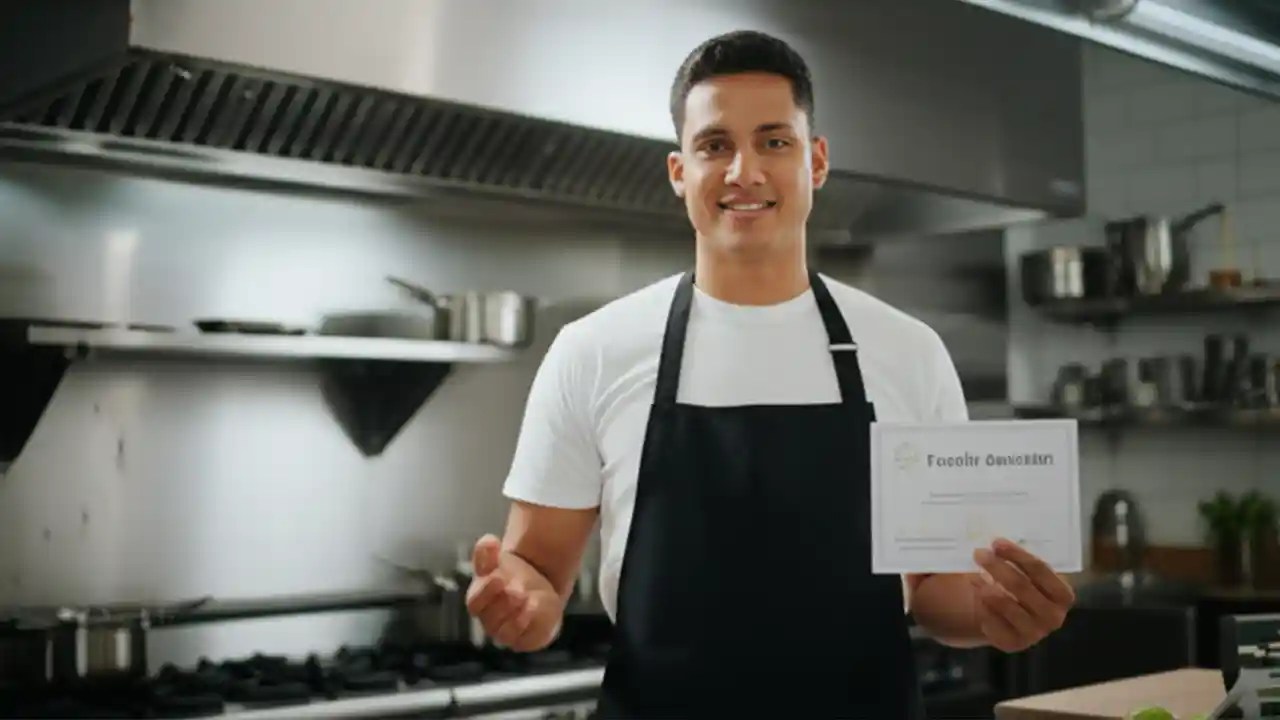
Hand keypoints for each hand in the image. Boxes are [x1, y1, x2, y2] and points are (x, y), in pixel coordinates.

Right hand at [465, 534, 562, 651]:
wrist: (537, 587)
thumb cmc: (510, 574)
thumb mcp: (498, 559)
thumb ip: (487, 552)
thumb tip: (488, 541)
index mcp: (479, 601)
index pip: (475, 602)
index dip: (486, 591)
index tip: (499, 577)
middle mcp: (490, 621)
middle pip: (492, 618)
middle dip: (504, 602)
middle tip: (517, 588)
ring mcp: (508, 633)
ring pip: (507, 632)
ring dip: (516, 615)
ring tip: (526, 597)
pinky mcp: (527, 639)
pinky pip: (527, 639)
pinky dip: (531, 624)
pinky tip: (536, 606)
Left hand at [970, 537, 1075, 652]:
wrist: (1014, 619)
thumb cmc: (1024, 588)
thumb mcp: (1029, 574)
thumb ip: (1019, 561)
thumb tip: (997, 546)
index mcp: (1063, 595)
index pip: (1040, 570)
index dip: (1016, 554)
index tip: (996, 542)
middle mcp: (1053, 616)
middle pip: (1021, 586)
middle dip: (997, 567)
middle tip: (978, 553)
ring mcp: (1035, 633)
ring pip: (1005, 604)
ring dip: (986, 587)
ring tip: (974, 576)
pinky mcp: (1013, 644)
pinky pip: (993, 621)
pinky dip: (982, 606)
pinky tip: (977, 595)